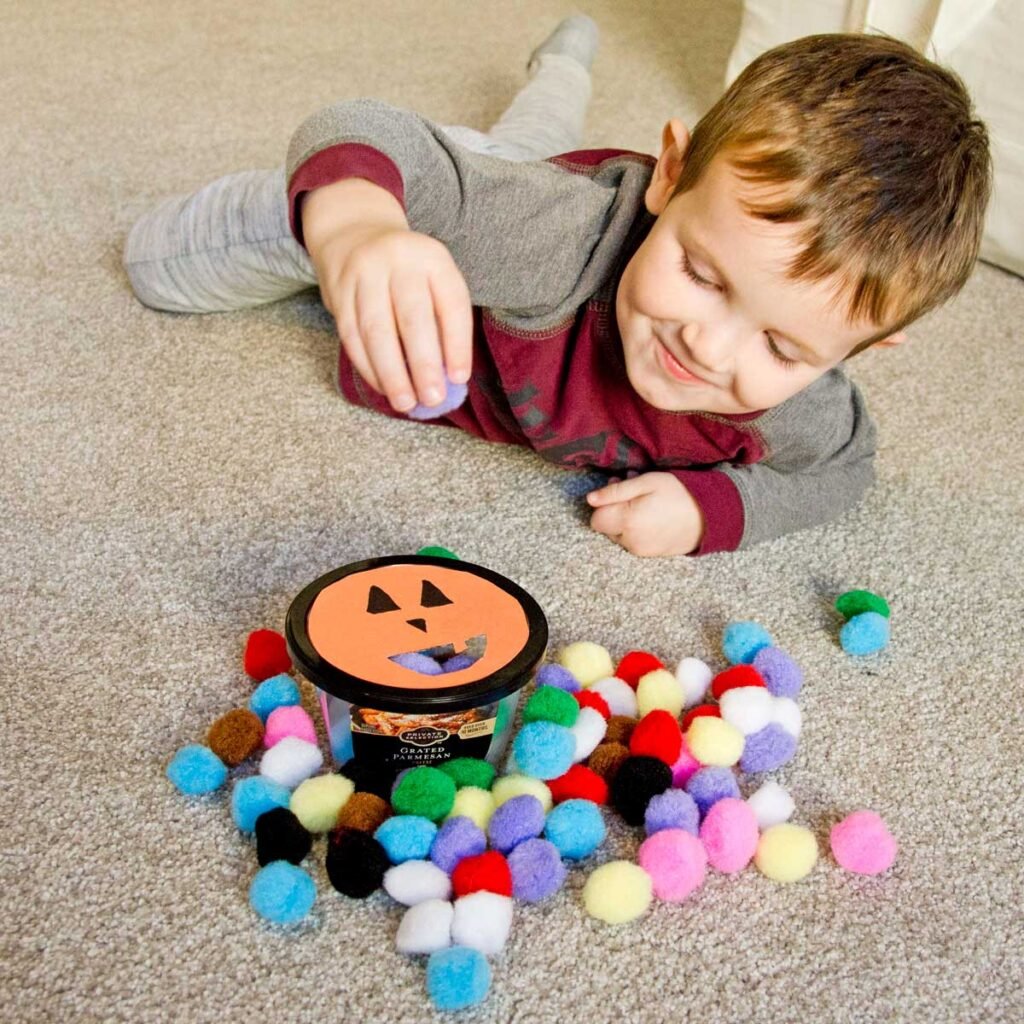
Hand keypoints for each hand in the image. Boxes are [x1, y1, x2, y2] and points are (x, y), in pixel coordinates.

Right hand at [304, 180, 472, 413]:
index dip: (457, 344)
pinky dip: (368, 367)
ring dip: (392, 373)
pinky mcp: (338, 291)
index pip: (451, 304)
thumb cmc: (408, 271)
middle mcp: (398, 261)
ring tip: (406, 403)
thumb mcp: (433, 278)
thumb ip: (443, 319)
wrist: (354, 232)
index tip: (459, 378)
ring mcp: (364, 274)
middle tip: (433, 399)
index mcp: (433, 258)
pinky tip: (382, 387)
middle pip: (412, 318)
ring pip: (377, 331)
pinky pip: (352, 336)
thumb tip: (449, 377)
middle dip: (424, 364)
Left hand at [586, 472, 704, 555]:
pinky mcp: (650, 555)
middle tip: (634, 492)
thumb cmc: (679, 493)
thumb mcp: (647, 482)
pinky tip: (652, 517)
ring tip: (645, 504)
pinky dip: (636, 530)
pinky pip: (633, 542)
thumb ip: (615, 491)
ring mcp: (641, 551)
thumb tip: (590, 499)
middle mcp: (631, 541)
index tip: (618, 490)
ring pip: (619, 535)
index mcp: (628, 521)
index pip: (596, 519)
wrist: (710, 516)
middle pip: (607, 527)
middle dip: (615, 510)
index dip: (604, 503)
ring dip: (626, 520)